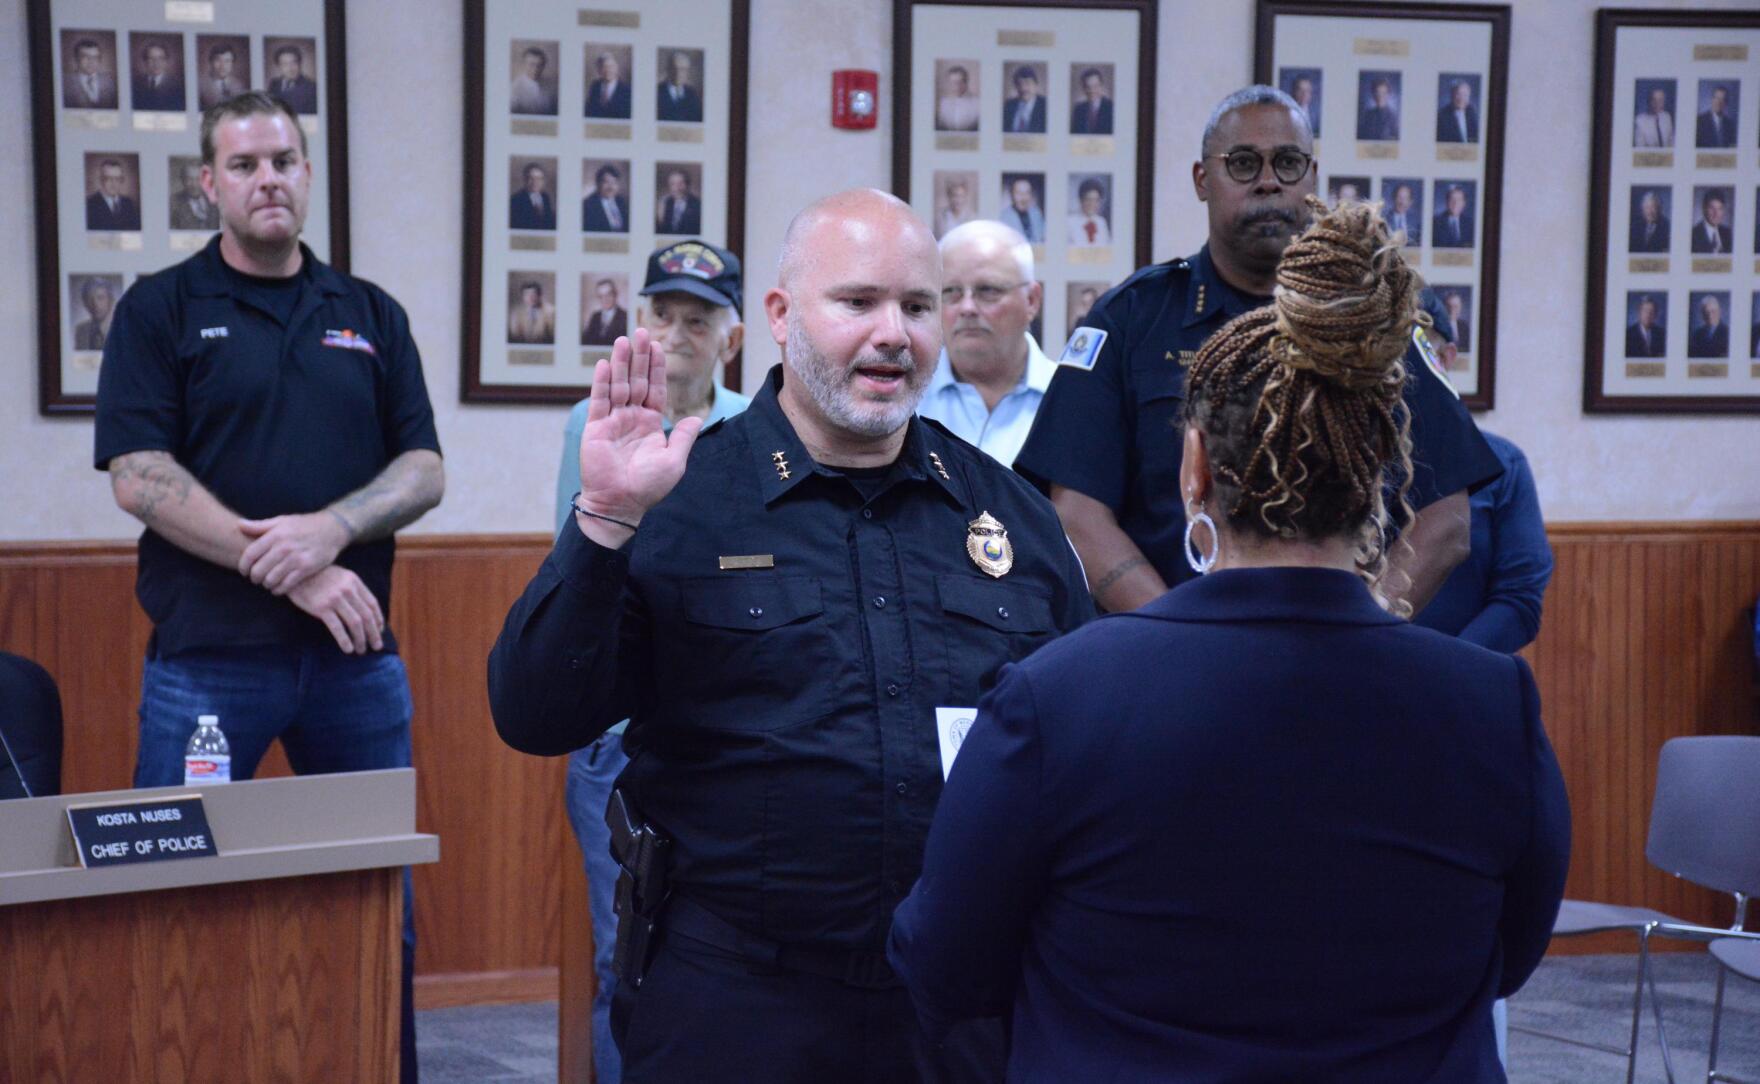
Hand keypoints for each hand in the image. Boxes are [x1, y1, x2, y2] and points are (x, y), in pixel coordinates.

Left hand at [238, 511, 351, 594]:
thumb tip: (238, 525)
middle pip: (258, 570)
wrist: (332, 529)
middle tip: (256, 578)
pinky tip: (278, 588)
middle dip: (254, 577)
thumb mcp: (282, 521)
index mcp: (275, 534)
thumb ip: (259, 526)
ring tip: (267, 582)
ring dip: (266, 584)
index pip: (250, 555)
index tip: (243, 571)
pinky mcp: (307, 568)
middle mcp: (284, 547)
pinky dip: (279, 589)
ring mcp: (296, 558)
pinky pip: (286, 585)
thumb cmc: (304, 525)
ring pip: (271, 579)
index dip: (243, 566)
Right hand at [287, 564, 384, 654]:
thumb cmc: (317, 576)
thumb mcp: (339, 576)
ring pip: (355, 623)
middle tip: (376, 646)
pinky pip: (337, 627)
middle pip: (367, 615)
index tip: (379, 631)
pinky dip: (345, 640)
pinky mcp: (321, 608)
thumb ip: (352, 589)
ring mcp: (335, 599)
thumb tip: (364, 609)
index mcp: (354, 581)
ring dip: (360, 639)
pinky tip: (348, 649)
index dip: (378, 619)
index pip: (372, 604)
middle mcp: (347, 589)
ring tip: (361, 650)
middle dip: (373, 633)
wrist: (294, 572)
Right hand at [576, 328, 702, 544]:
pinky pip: (599, 401)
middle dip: (639, 356)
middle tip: (641, 331)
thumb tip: (696, 417)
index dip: (656, 367)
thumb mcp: (674, 461)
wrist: (621, 505)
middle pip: (635, 380)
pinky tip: (606, 364)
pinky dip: (602, 382)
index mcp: (650, 423)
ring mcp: (612, 421)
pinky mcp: (595, 428)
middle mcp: (631, 418)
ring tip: (623, 340)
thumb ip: (683, 437)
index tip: (658, 345)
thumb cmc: (648, 487)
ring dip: (621, 363)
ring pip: (617, 385)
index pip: (654, 388)